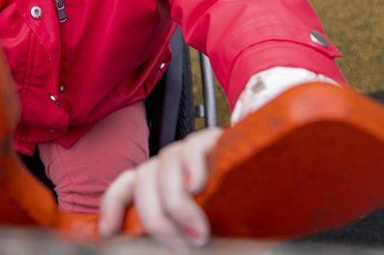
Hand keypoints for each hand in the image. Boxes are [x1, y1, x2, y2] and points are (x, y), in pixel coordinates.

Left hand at [98, 127, 222, 247]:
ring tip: (198, 233)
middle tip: (180, 244)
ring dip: (177, 204)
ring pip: (165, 164)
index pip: (125, 186)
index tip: (109, 232)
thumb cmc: (233, 216)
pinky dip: (191, 166)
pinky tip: (199, 186)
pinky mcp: (214, 139)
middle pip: (142, 179)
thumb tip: (144, 243)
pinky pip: (193, 145)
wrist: (275, 189)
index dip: (112, 206)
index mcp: (158, 183)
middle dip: (154, 216)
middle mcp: (169, 165)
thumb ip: (175, 232)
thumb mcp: (195, 230)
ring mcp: (190, 150)